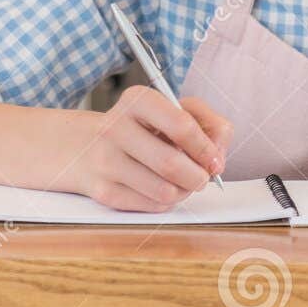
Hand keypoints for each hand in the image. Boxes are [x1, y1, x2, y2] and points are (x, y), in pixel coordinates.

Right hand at [60, 86, 233, 211]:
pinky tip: (159, 188)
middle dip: (197, 177)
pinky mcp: (102, 191)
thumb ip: (211, 125)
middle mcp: (115, 127)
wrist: (90, 147)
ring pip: (164, 191)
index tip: (214, 160)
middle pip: (171, 164)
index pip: (181, 125)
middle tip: (201, 177)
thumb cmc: (146, 129)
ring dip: (183, 191)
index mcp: (137, 100)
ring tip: (181, 182)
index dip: (206, 148)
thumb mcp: (178, 112)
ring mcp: (105, 160)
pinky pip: (151, 206)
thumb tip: (217, 158)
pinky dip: (165, 202)